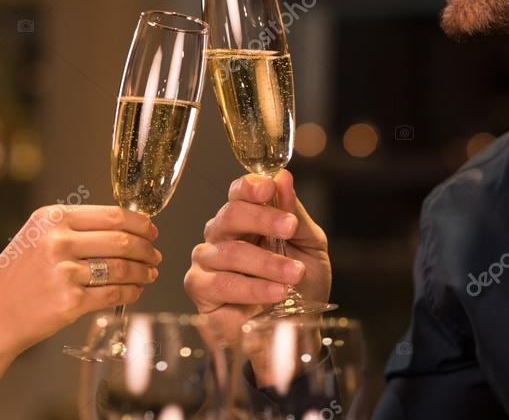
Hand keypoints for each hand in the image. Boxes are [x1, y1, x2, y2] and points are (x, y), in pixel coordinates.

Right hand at [0, 204, 160, 355]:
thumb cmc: (15, 277)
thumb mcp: (35, 237)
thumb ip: (72, 228)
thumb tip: (123, 227)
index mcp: (51, 218)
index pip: (112, 215)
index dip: (140, 223)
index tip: (151, 231)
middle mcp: (58, 241)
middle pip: (122, 240)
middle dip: (146, 249)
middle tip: (155, 255)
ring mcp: (65, 272)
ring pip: (122, 267)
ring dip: (143, 272)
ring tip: (149, 274)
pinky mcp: (71, 301)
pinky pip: (114, 293)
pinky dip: (131, 292)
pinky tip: (135, 291)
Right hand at [184, 169, 331, 344]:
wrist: (298, 331)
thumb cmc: (302, 286)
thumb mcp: (309, 246)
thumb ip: (294, 213)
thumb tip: (282, 177)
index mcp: (246, 219)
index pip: (239, 192)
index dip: (250, 187)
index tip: (268, 188)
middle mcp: (221, 235)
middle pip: (230, 215)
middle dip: (262, 219)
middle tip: (289, 229)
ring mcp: (206, 260)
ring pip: (229, 251)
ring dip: (266, 262)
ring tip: (294, 274)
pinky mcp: (199, 288)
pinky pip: (219, 282)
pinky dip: (251, 287)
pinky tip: (275, 293)